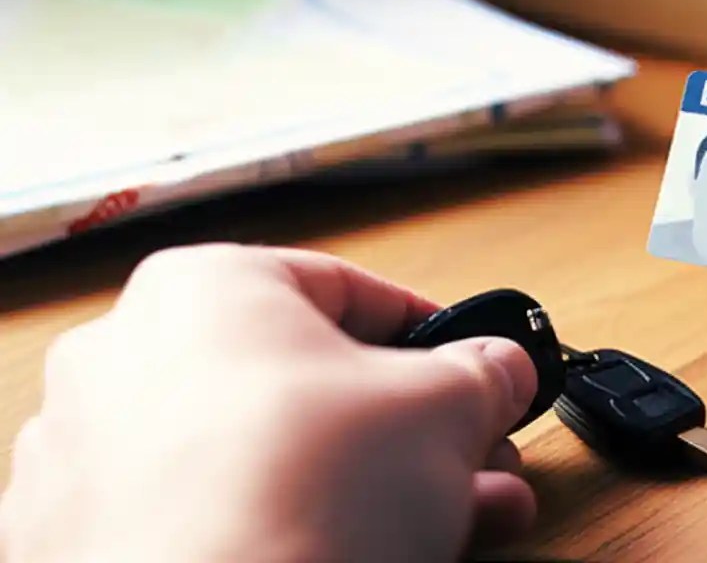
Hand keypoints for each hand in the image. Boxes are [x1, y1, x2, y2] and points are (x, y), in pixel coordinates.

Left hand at [0, 244, 537, 561]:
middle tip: (470, 453)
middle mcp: (127, 356)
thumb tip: (498, 370)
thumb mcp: (445, 408)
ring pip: (268, 451)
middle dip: (410, 424)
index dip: (430, 332)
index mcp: (202, 288)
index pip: (346, 288)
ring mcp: (95, 457)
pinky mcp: (91, 541)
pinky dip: (296, 519)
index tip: (471, 367)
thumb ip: (481, 374)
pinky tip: (378, 546)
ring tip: (457, 514)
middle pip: (308, 380)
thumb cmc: (303, 495)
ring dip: (370, 477)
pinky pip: (220, 510)